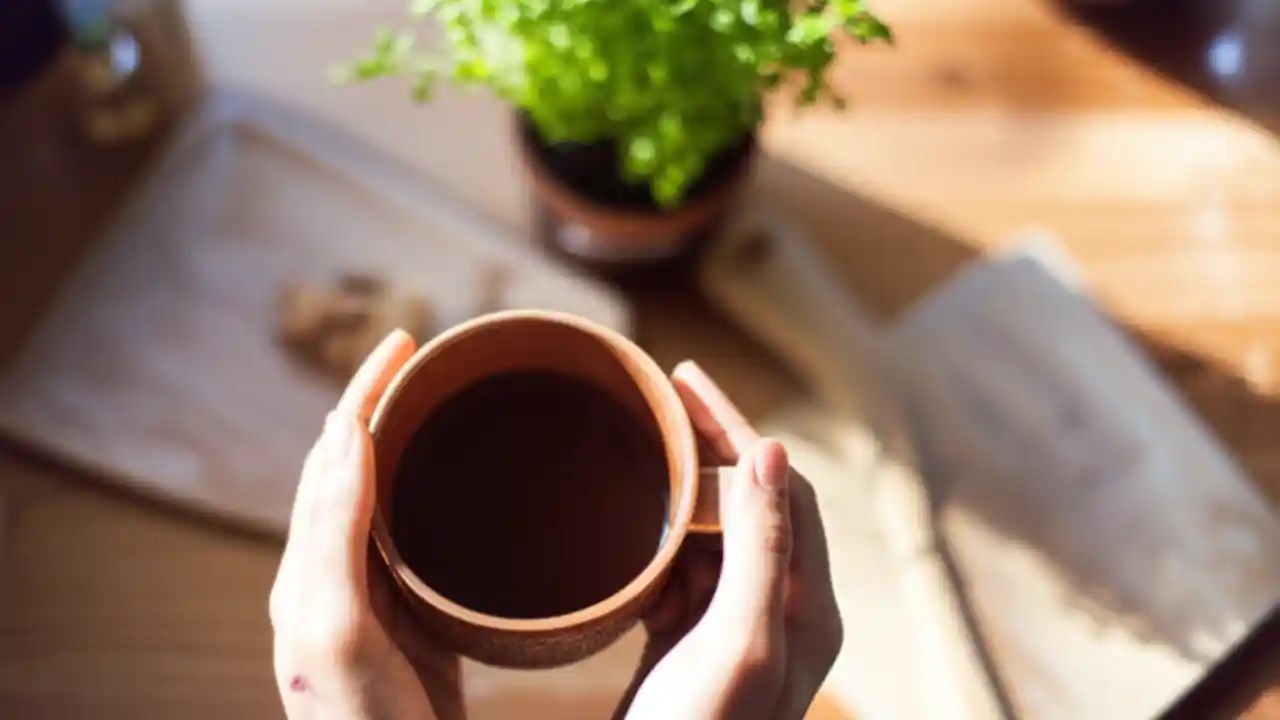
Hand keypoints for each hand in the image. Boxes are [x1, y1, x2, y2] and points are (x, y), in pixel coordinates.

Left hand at [269, 330, 463, 719]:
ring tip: (439, 400)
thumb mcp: (335, 628)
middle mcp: (334, 576)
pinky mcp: (411, 621)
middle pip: (354, 465)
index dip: (365, 391)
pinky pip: (413, 534)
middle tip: (425, 355)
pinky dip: (430, 487)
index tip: (407, 340)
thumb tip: (346, 431)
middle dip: (382, 402)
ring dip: (404, 437)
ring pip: (384, 495)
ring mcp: (373, 598)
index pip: (334, 454)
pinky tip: (460, 487)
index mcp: (310, 569)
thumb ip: (333, 534)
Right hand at [618, 361, 842, 719]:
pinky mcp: (695, 649)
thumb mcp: (735, 644)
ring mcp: (737, 632)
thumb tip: (771, 450)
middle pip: (751, 503)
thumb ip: (760, 550)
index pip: (784, 489)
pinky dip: (658, 548)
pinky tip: (630, 540)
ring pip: (715, 535)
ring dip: (679, 496)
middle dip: (705, 449)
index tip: (682, 378)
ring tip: (636, 458)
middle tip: (651, 400)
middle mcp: (781, 615)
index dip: (737, 426)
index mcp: (805, 608)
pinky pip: (683, 575)